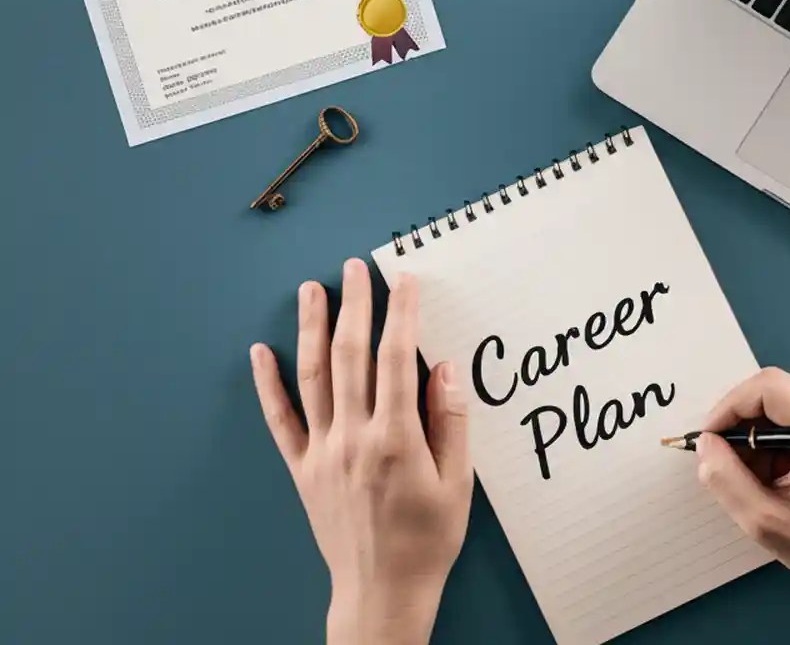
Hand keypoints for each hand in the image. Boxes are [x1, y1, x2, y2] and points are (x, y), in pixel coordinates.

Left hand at [250, 259, 473, 644]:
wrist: (383, 591)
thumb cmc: (428, 540)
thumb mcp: (458, 483)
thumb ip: (451, 422)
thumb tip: (445, 368)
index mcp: (396, 439)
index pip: (397, 359)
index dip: (402, 314)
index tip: (406, 281)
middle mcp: (353, 438)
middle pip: (349, 356)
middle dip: (354, 306)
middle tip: (356, 268)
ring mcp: (322, 452)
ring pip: (312, 376)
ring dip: (311, 328)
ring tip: (312, 289)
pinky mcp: (302, 469)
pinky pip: (280, 419)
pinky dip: (268, 384)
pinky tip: (262, 351)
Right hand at [696, 368, 789, 643]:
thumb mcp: (765, 520)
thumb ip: (726, 479)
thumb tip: (703, 444)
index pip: (769, 387)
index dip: (729, 407)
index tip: (708, 441)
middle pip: (772, 396)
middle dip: (739, 428)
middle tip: (725, 467)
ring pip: (778, 412)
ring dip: (754, 443)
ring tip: (753, 485)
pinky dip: (770, 450)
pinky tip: (771, 484)